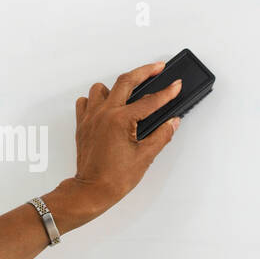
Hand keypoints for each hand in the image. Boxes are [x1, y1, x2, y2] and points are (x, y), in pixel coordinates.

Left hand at [68, 59, 182, 216]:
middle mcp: (104, 114)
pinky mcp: (83, 124)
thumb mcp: (145, 156)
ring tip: (130, 90)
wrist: (91, 191)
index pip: (150, 101)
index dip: (167, 93)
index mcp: (120, 120)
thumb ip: (161, 135)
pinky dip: (96, 100)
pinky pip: (86, 102)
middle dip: (144, 71)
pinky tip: (107, 106)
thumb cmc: (115, 178)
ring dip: (116, 87)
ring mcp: (91, 117)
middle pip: (125, 81)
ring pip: (101, 88)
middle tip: (158, 68)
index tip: (176, 85)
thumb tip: (172, 122)